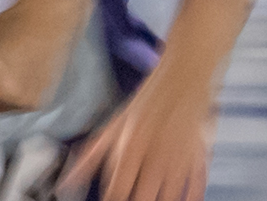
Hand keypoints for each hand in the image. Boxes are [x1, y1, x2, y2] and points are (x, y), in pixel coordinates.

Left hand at [59, 64, 215, 200]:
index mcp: (131, 148)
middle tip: (130, 194)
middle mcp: (156, 158)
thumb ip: (90, 157)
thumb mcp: (114, 126)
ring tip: (147, 195)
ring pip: (168, 200)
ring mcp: (181, 162)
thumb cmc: (146, 103)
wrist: (184, 78)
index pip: (117, 192)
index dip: (111, 200)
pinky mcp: (201, 162)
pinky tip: (176, 199)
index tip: (109, 198)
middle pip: (142, 200)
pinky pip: (195, 193)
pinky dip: (186, 199)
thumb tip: (66, 184)